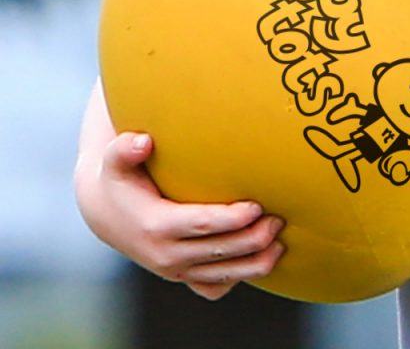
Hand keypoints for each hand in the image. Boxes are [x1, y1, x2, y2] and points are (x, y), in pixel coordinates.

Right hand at [75, 131, 285, 299]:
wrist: (108, 215)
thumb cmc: (121, 180)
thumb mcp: (114, 162)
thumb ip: (124, 149)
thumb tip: (142, 141)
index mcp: (155, 226)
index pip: (202, 226)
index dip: (233, 218)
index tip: (258, 206)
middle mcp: (166, 256)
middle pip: (220, 251)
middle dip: (254, 238)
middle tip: (278, 219)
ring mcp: (176, 272)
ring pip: (224, 276)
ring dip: (256, 262)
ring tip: (280, 240)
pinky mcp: (184, 278)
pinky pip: (217, 287)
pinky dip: (241, 276)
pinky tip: (261, 256)